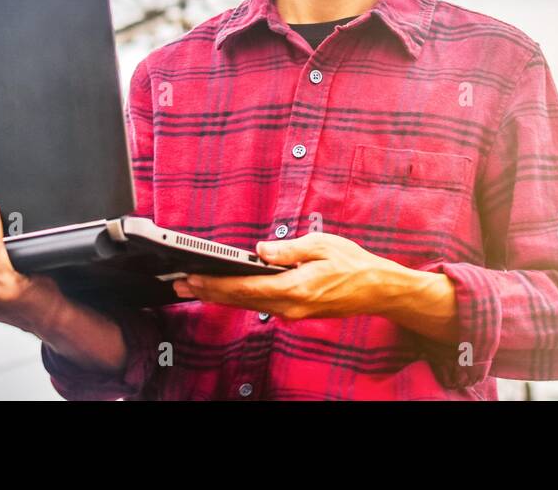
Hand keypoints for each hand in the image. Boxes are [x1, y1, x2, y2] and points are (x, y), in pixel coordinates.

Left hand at [171, 231, 408, 320]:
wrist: (377, 289)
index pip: (245, 288)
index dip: (215, 284)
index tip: (193, 278)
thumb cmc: (353, 264)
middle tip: (179, 283)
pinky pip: (261, 305)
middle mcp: (290, 306)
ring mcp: (292, 311)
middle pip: (240, 300)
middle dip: (208, 291)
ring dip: (220, 296)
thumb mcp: (321, 245)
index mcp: (294, 288)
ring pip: (248, 305)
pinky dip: (239, 298)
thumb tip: (260, 251)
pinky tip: (227, 291)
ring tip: (194, 287)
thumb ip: (288, 250)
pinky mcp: (296, 310)